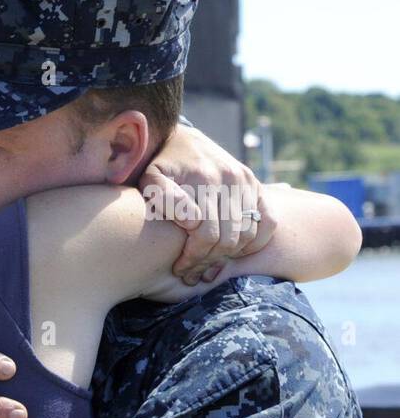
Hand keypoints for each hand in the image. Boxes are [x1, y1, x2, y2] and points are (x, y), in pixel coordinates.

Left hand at [139, 125, 276, 284]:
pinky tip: (233, 252)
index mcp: (204, 180)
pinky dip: (255, 242)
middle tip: (192, 274)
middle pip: (227, 238)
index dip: (192, 257)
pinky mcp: (256, 185)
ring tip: (207, 268)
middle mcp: (231, 179)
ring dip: (229, 257)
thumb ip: (161, 196)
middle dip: (208, 262)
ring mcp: (247, 181)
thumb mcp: (151, 178)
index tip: (179, 269)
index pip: (206, 234)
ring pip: (247, 234)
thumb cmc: (161, 166)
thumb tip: (191, 219)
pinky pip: (267, 222)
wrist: (183, 142)